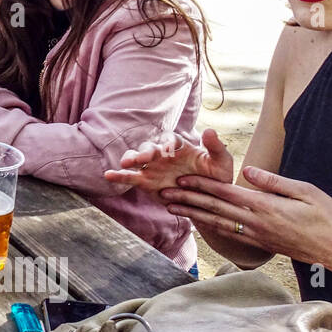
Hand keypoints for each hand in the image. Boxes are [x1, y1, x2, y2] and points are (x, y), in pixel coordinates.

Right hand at [102, 128, 233, 203]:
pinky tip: (109, 175)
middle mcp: (163, 154)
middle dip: (144, 152)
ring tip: (126, 165)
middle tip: (142, 159)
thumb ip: (216, 147)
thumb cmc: (216, 178)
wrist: (209, 200)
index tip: (167, 150)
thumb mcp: (222, 162)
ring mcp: (152, 168)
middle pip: (149, 148)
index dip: (167, 144)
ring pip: (136, 159)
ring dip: (130, 159)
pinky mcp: (145, 182)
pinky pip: (130, 177)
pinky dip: (119, 176)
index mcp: (180, 147)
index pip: (171, 140)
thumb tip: (210, 130)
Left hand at [162, 166, 331, 278]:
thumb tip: (246, 171)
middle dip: (187, 199)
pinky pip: (229, 233)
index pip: (225, 193)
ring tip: (171, 207)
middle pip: (214, 208)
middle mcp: (256, 223)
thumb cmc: (327, 219)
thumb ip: (274, 182)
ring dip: (192, 214)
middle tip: (164, 193)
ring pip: (217, 222)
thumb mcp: (306, 192)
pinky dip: (210, 226)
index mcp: (265, 207)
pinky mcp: (260, 244)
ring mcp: (256, 236)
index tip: (181, 179)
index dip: (201, 185)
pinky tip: (198, 222)